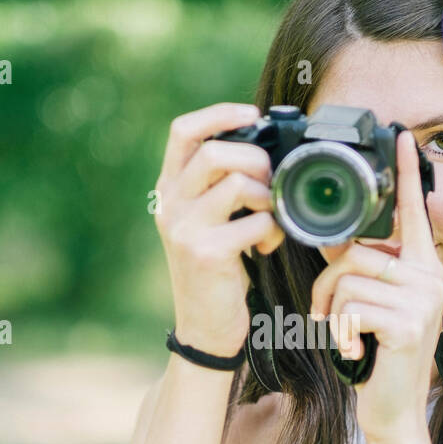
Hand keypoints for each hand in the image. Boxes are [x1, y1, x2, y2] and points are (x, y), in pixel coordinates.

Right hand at [153, 102, 286, 356]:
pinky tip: (267, 247)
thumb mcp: (206, 222)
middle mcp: (170, 205)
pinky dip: (272, 231)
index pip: (183, 131)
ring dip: (267, 197)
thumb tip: (261, 149)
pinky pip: (255, 221)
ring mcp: (184, 229)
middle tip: (270, 185)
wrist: (204, 329)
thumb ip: (219, 187)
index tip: (252, 115)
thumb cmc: (216, 272)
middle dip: (257, 160)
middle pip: (216, 150)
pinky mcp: (207, 253)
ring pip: (237, 181)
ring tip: (269, 220)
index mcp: (169, 190)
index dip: (219, 114)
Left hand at [309, 131, 442, 443]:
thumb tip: (338, 245)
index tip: (400, 140)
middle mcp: (429, 277)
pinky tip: (354, 351)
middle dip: (327, 287)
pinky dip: (340, 332)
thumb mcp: (371, 309)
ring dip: (330, 312)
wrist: (393, 412)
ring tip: (343, 337)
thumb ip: (364, 275)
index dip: (405, 175)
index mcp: (421, 268)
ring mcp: (422, 300)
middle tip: (327, 318)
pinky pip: (351, 307)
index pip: (414, 212)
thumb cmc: (376, 358)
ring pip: (348, 281)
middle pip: (356, 253)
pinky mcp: (408, 324)